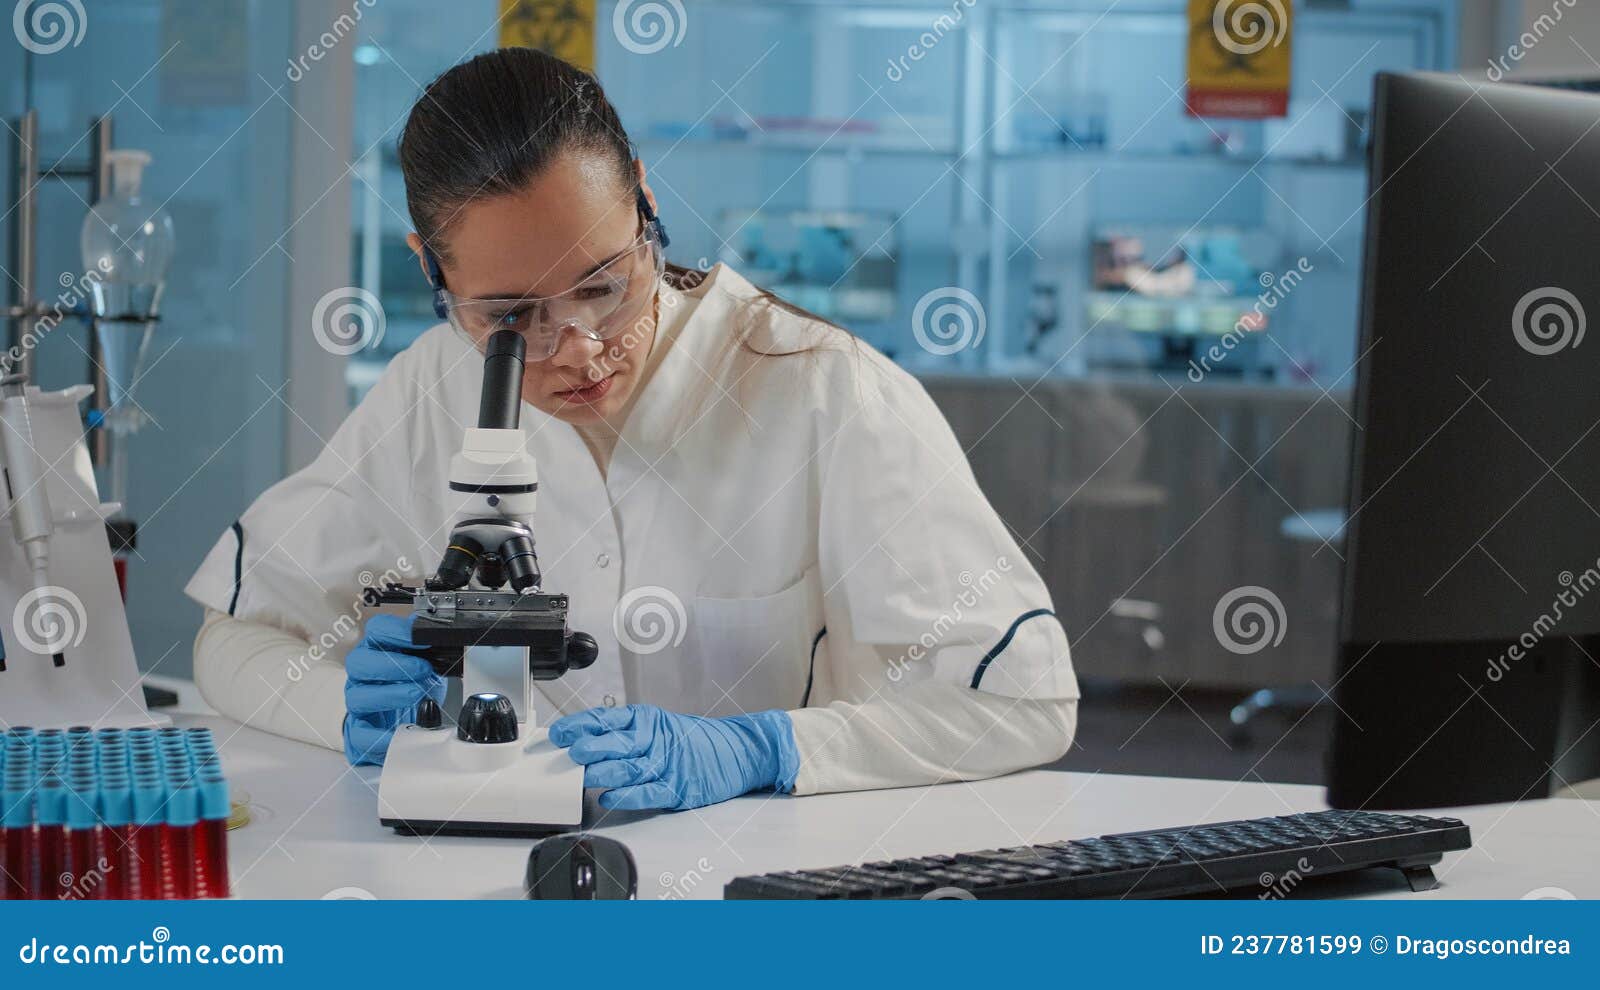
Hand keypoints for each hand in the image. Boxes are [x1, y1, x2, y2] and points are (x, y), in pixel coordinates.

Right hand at [343, 614, 445, 765]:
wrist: (407, 722)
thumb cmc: (414, 688)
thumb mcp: (429, 664)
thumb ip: (432, 648)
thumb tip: (446, 632)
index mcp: (378, 650)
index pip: (377, 630)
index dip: (397, 631)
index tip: (421, 639)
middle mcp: (362, 675)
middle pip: (359, 661)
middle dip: (393, 664)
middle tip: (422, 669)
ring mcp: (358, 703)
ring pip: (358, 697)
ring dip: (391, 695)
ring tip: (418, 695)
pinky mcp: (359, 732)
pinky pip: (360, 735)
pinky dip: (380, 735)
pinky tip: (402, 730)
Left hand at [548, 704, 798, 810]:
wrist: (738, 752)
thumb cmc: (694, 742)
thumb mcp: (657, 729)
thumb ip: (622, 736)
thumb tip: (580, 744)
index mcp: (646, 720)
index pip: (607, 719)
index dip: (581, 726)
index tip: (558, 733)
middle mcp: (655, 739)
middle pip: (618, 742)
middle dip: (591, 746)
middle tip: (570, 752)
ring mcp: (667, 764)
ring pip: (630, 768)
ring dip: (604, 772)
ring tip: (584, 775)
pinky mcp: (678, 788)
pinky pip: (649, 792)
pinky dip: (628, 796)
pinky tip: (610, 797)